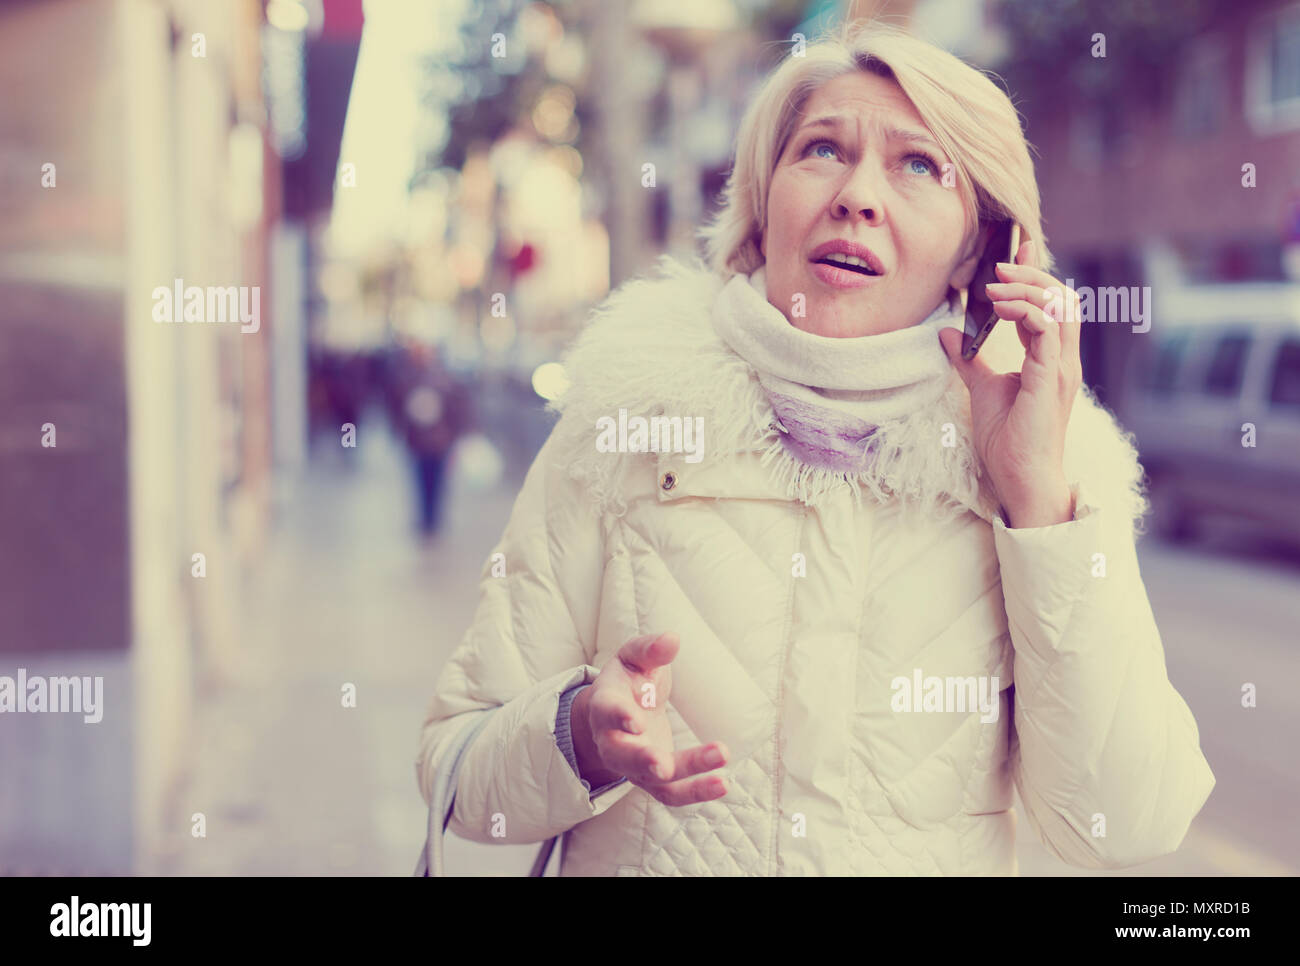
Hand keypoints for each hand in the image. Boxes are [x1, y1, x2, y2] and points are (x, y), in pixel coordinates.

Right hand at [573, 631, 729, 805]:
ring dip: (687, 783)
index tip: (636, 721)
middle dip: (643, 762)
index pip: (608, 712)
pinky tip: (723, 784)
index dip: (619, 717)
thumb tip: (672, 640)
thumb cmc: (628, 681)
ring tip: (721, 779)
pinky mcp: (654, 779)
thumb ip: (649, 649)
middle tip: (664, 765)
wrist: (617, 714)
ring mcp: (633, 766)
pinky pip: (672, 794)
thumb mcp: (633, 658)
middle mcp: (614, 742)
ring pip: (655, 781)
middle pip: (624, 757)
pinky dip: (697, 792)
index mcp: (606, 706)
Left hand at [938, 239, 1080, 526]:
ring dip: (1026, 288)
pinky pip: (1046, 330)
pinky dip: (1025, 311)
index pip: (1054, 302)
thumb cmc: (1008, 441)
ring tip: (992, 287)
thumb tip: (947, 332)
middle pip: (1064, 295)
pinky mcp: (1050, 379)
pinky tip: (999, 309)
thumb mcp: (983, 389)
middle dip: (1032, 272)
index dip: (1037, 272)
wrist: (1020, 479)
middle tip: (997, 265)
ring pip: (1061, 306)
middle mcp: (1062, 359)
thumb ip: (970, 359)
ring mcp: (1061, 368)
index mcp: (1051, 359)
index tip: (1018, 246)